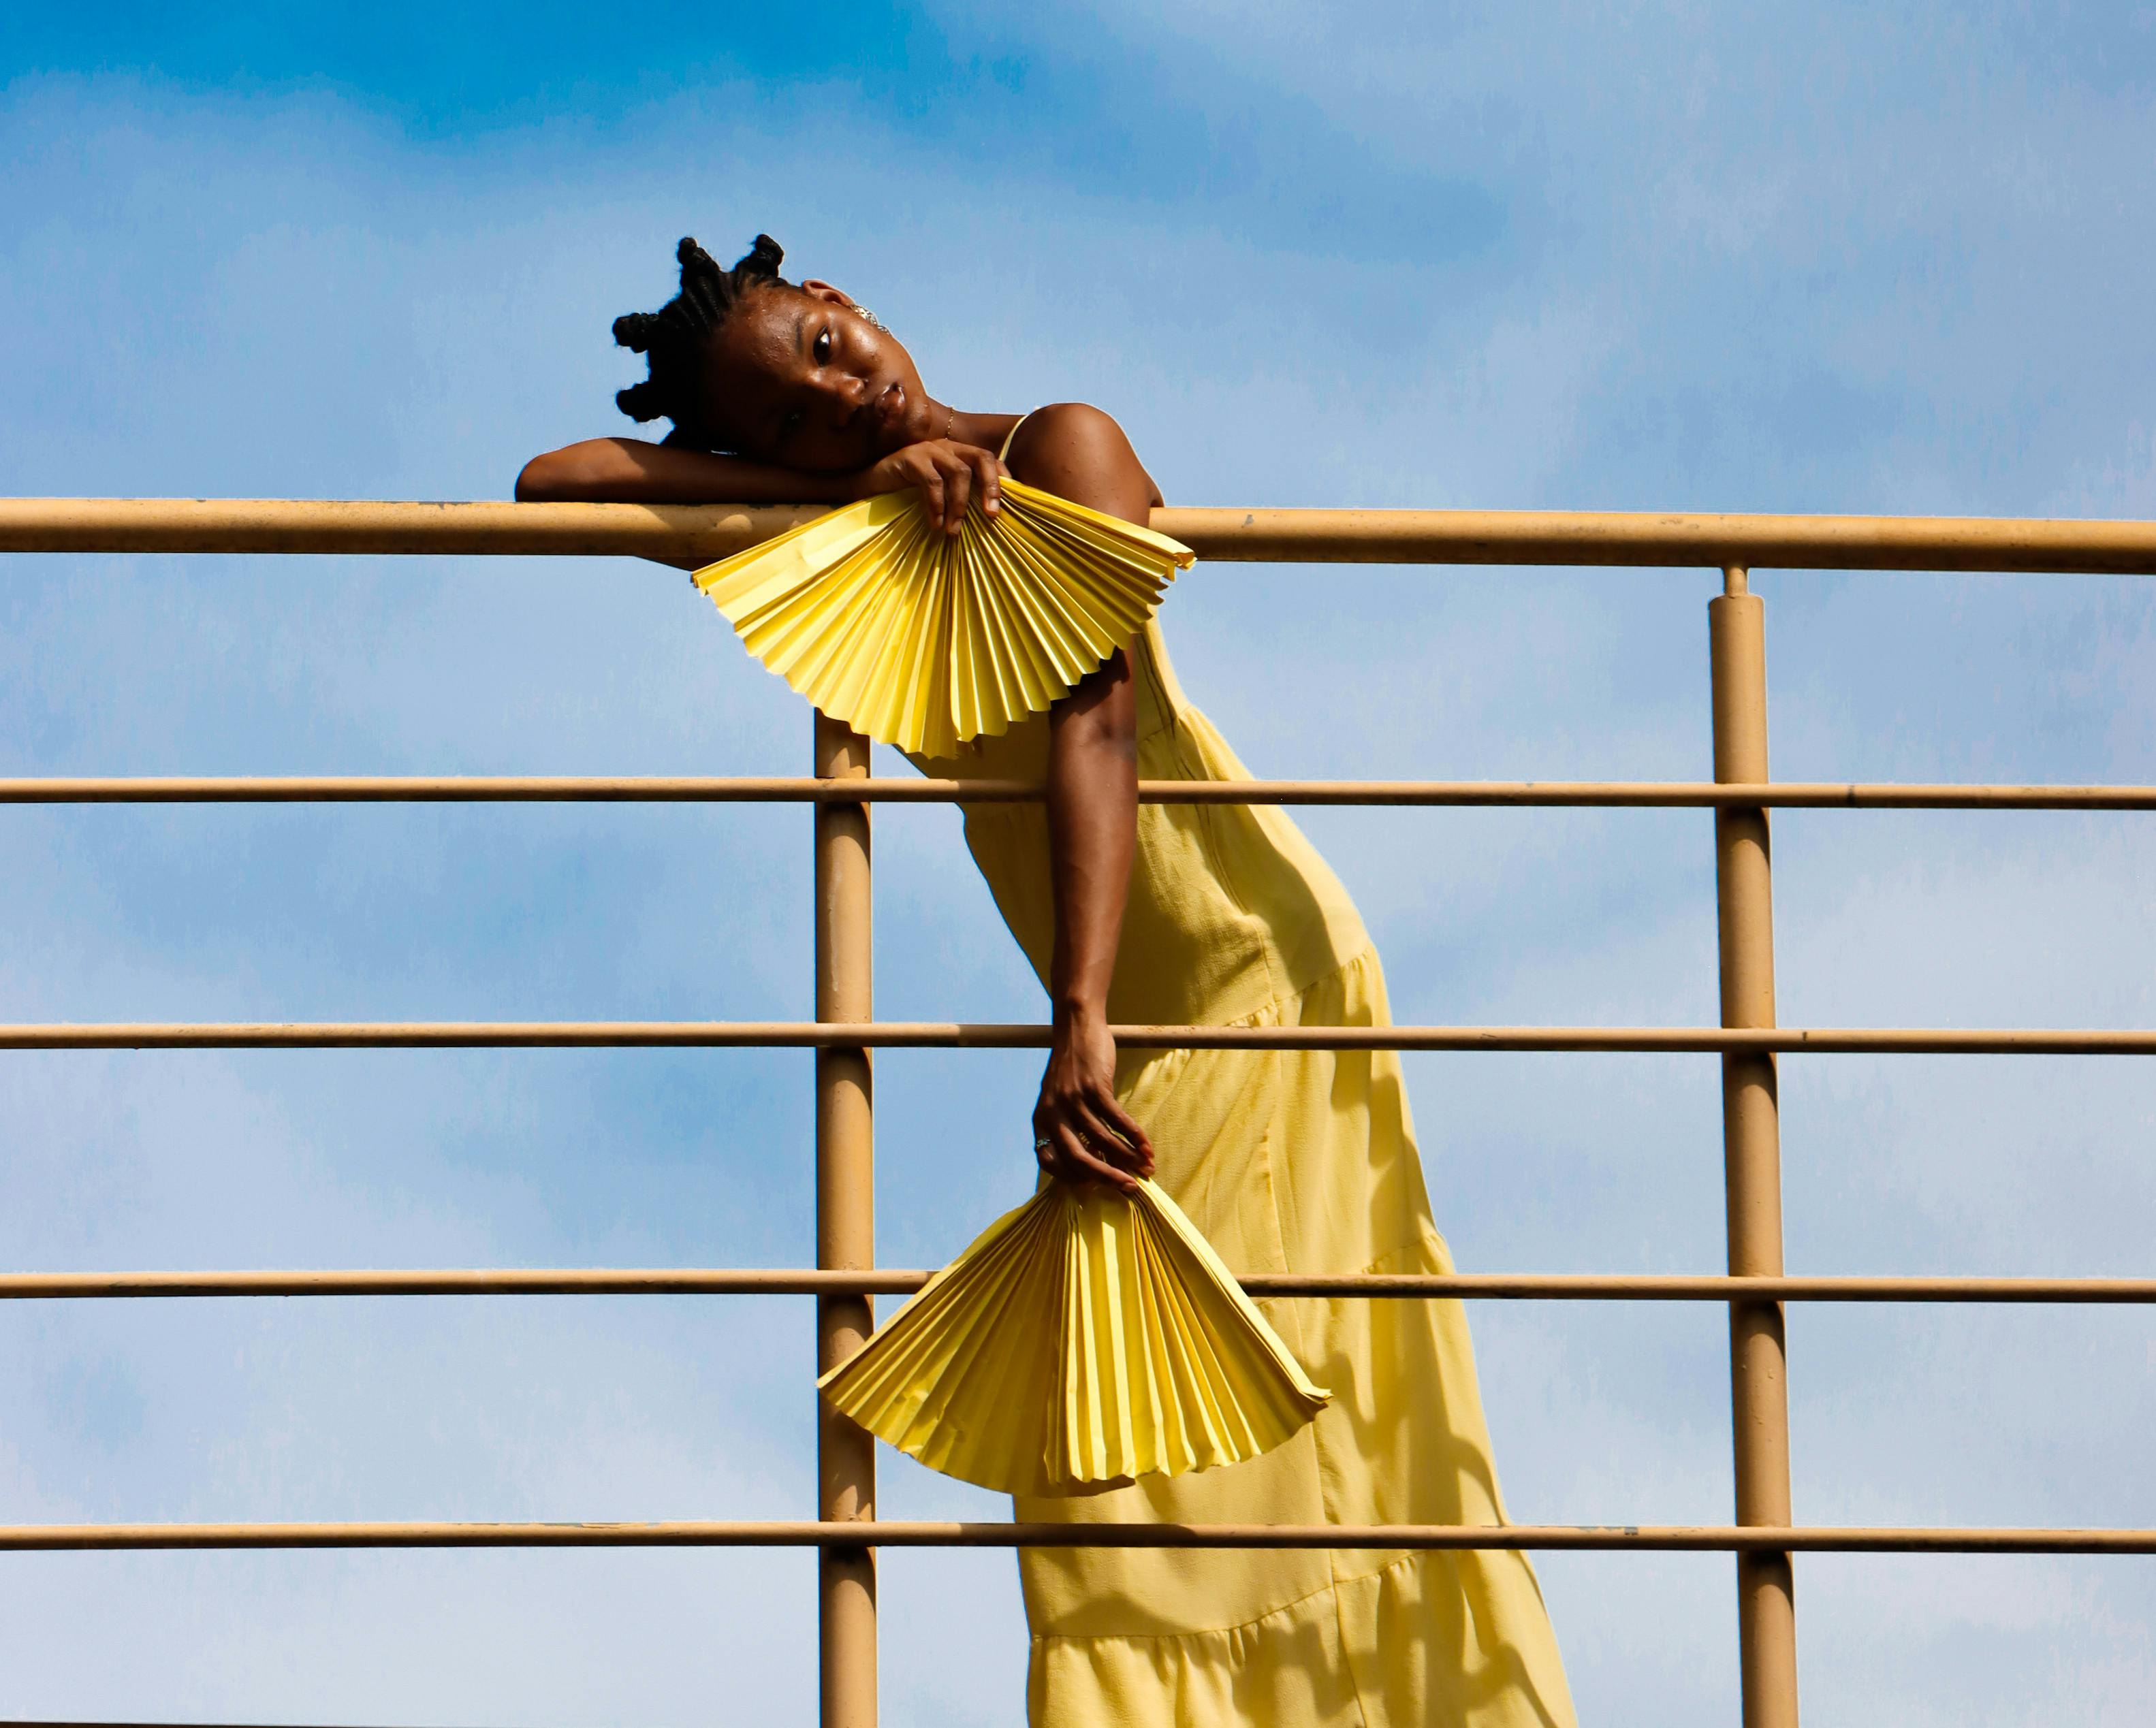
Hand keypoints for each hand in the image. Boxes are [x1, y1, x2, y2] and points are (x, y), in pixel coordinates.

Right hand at [849, 439, 1006, 534]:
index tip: (1007, 505)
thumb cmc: (907, 494)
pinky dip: (936, 505)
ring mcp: (928, 450)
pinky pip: (932, 481)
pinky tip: (934, 524)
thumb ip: (960, 498)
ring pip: (958, 472)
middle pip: (980, 457)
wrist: (867, 487)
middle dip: (991, 486)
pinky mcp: (910, 458)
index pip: (988, 459)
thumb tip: (988, 520)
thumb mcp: (940, 496)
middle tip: (991, 515)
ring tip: (954, 530)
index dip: (1001, 479)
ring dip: (960, 505)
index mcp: (958, 453)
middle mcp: (946, 447)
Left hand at [1032, 1006, 1155, 1192]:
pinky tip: (1146, 1145)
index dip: (1071, 1177)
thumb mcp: (1058, 1099)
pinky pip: (1116, 1119)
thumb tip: (1096, 1160)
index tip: (1092, 1185)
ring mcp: (1072, 1099)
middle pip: (1078, 1157)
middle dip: (1106, 1177)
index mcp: (1040, 1119)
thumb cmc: (1071, 1068)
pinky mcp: (1093, 1086)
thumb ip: (1068, 1126)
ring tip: (1146, 1167)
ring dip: (1127, 1157)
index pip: (1049, 1161)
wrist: (1076, 1026)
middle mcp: (1052, 1112)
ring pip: (1102, 1139)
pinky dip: (1134, 1135)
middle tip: (1129, 1187)